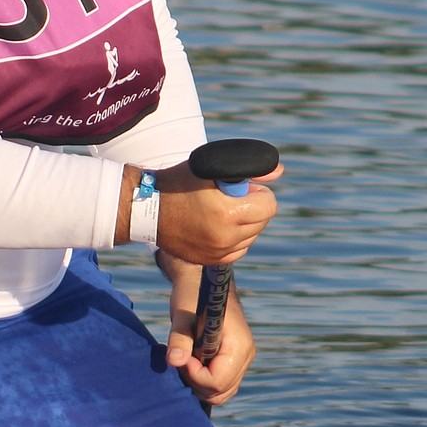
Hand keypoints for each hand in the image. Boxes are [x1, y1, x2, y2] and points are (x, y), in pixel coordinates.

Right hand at [150, 159, 281, 267]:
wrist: (147, 209)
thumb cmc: (180, 182)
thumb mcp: (212, 165)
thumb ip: (249, 167)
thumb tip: (279, 172)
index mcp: (228, 213)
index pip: (269, 206)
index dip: (258, 193)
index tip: (240, 188)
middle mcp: (226, 238)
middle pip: (262, 221)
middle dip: (252, 207)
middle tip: (227, 197)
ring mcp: (218, 253)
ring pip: (252, 236)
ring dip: (244, 223)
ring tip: (218, 211)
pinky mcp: (212, 261)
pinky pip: (239, 249)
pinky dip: (234, 237)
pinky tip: (215, 225)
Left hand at [159, 256, 256, 406]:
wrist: (202, 281)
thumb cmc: (193, 295)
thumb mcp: (183, 315)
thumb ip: (180, 339)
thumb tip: (174, 361)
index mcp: (239, 346)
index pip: (217, 381)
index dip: (194, 375)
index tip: (180, 356)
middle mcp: (246, 356)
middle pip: (221, 392)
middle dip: (196, 382)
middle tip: (181, 358)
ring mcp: (242, 360)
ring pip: (221, 393)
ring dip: (199, 384)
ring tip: (186, 358)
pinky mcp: (233, 361)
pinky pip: (221, 385)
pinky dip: (203, 381)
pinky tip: (190, 361)